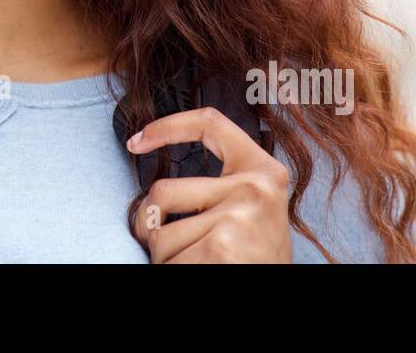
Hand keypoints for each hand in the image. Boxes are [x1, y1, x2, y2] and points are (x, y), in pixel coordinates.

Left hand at [127, 106, 292, 262]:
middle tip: (164, 245)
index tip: (137, 140)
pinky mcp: (222, 246)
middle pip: (163, 191)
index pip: (210, 123)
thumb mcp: (250, 209)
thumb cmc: (257, 256)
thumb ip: (219, 189)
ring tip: (193, 262)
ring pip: (159, 233)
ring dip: (163, 257)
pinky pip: (168, 259)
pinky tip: (199, 270)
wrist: (278, 292)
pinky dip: (172, 270)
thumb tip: (156, 193)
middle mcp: (254, 188)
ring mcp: (239, 216)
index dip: (167, 126)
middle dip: (149, 223)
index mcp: (263, 171)